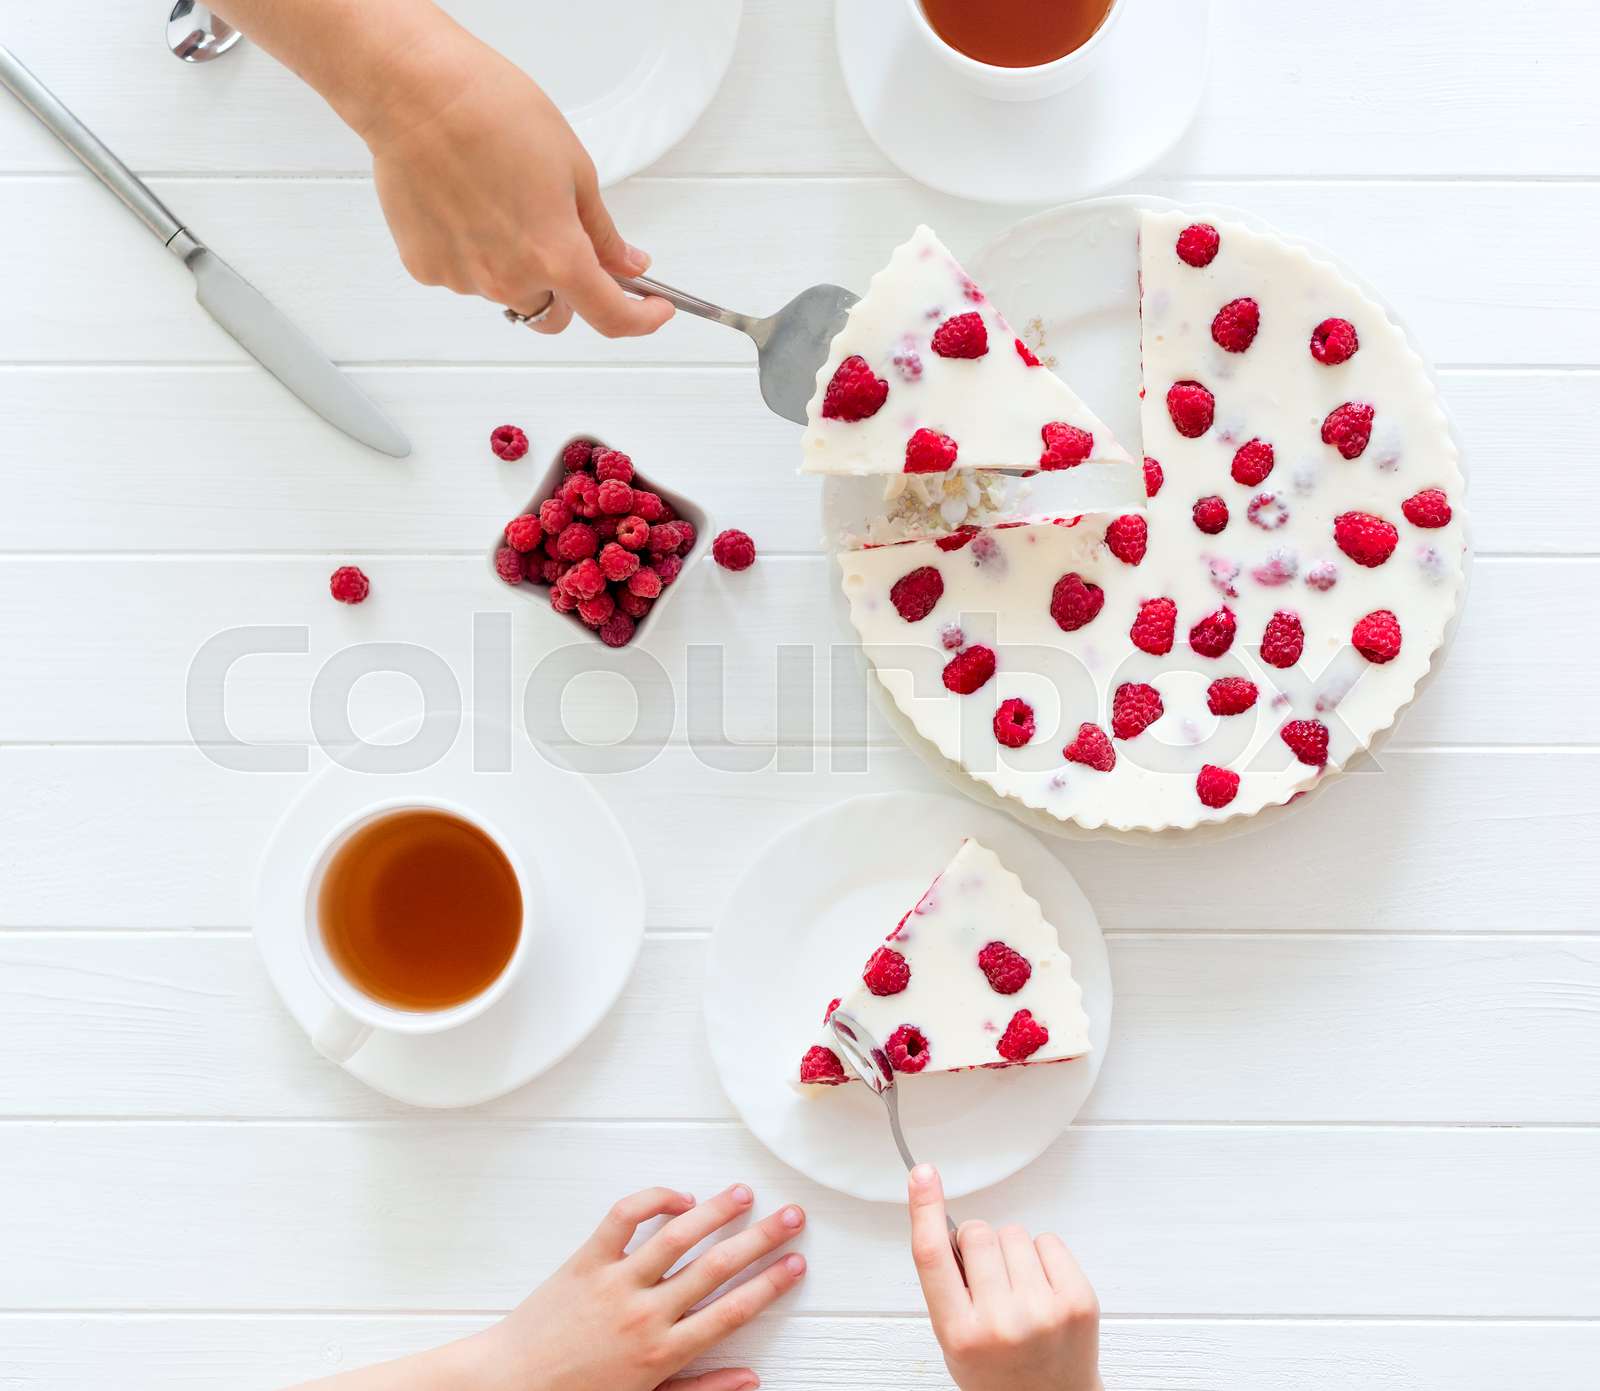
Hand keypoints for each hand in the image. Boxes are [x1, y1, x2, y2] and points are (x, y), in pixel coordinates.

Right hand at [353, 10, 673, 337]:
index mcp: (557, 256)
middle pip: (554, 316)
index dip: (641, 319)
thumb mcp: (574, 169)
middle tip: (561, 242)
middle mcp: (511, 279)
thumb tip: (626, 263)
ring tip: (500, 205)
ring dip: (516, 269)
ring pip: (508, 294)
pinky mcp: (427, 268)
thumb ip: (602, 231)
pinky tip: (467, 207)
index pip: (611, 317)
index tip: (653, 311)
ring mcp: (465, 279)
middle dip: (567, 292)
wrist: (416, 91)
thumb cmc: (492, 113)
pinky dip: (474, 254)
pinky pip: (464, 277)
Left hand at [466, 1183, 805, 1390]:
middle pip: (717, 1266)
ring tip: (744, 1195)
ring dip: (716, 1211)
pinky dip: (653, 1200)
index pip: (733, 1310)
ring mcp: (615, 1283)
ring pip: (677, 1235)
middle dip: (761, 1239)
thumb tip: (752, 1380)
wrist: (511, 1385)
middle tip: (792, 1217)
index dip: (771, 1284)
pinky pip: (623, 1217)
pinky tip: (679, 1197)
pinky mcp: (586, 1261)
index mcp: (662, 1353)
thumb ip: (703, 1389)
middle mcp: (644, 1314)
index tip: (797, 1264)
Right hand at [908, 1165, 1100, 1390]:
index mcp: (960, 1333)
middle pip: (978, 1233)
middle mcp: (1001, 1323)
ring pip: (1013, 1233)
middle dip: (977, 1246)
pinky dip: (1042, 1257)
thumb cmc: (999, 1372)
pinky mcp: (1078, 1300)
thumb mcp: (953, 1339)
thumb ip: (946, 1285)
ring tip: (1018, 1292)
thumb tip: (941, 1216)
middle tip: (987, 1281)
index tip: (923, 1176)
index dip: (924, 1209)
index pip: (932, 1256)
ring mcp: (1044, 1311)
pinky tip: (1041, 1289)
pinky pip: (1048, 1240)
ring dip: (1011, 1253)